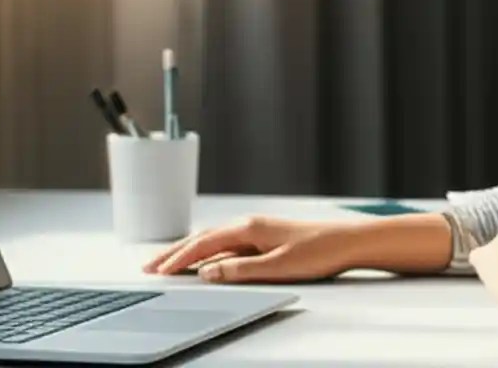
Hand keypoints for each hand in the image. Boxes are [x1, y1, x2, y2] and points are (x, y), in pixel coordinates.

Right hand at [142, 216, 359, 283]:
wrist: (348, 241)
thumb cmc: (318, 251)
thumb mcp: (278, 267)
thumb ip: (240, 270)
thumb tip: (207, 272)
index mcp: (249, 228)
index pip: (203, 244)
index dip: (179, 258)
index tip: (158, 271)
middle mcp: (249, 226)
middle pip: (202, 239)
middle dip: (174, 253)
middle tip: (149, 266)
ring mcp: (256, 231)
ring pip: (212, 242)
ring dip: (188, 253)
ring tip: (167, 264)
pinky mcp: (265, 239)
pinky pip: (226, 245)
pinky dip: (207, 254)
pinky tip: (203, 262)